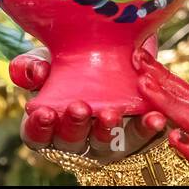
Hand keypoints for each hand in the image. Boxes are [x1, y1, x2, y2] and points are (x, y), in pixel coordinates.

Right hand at [9, 44, 164, 163]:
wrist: (116, 45)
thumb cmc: (73, 57)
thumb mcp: (50, 57)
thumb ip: (34, 64)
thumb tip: (36, 72)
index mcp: (48, 122)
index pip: (36, 135)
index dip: (38, 128)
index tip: (45, 112)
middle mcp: (74, 137)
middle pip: (69, 142)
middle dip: (74, 126)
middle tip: (79, 107)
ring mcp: (104, 140)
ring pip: (103, 143)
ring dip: (106, 129)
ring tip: (111, 113)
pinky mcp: (133, 136)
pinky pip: (140, 136)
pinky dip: (146, 127)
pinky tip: (154, 117)